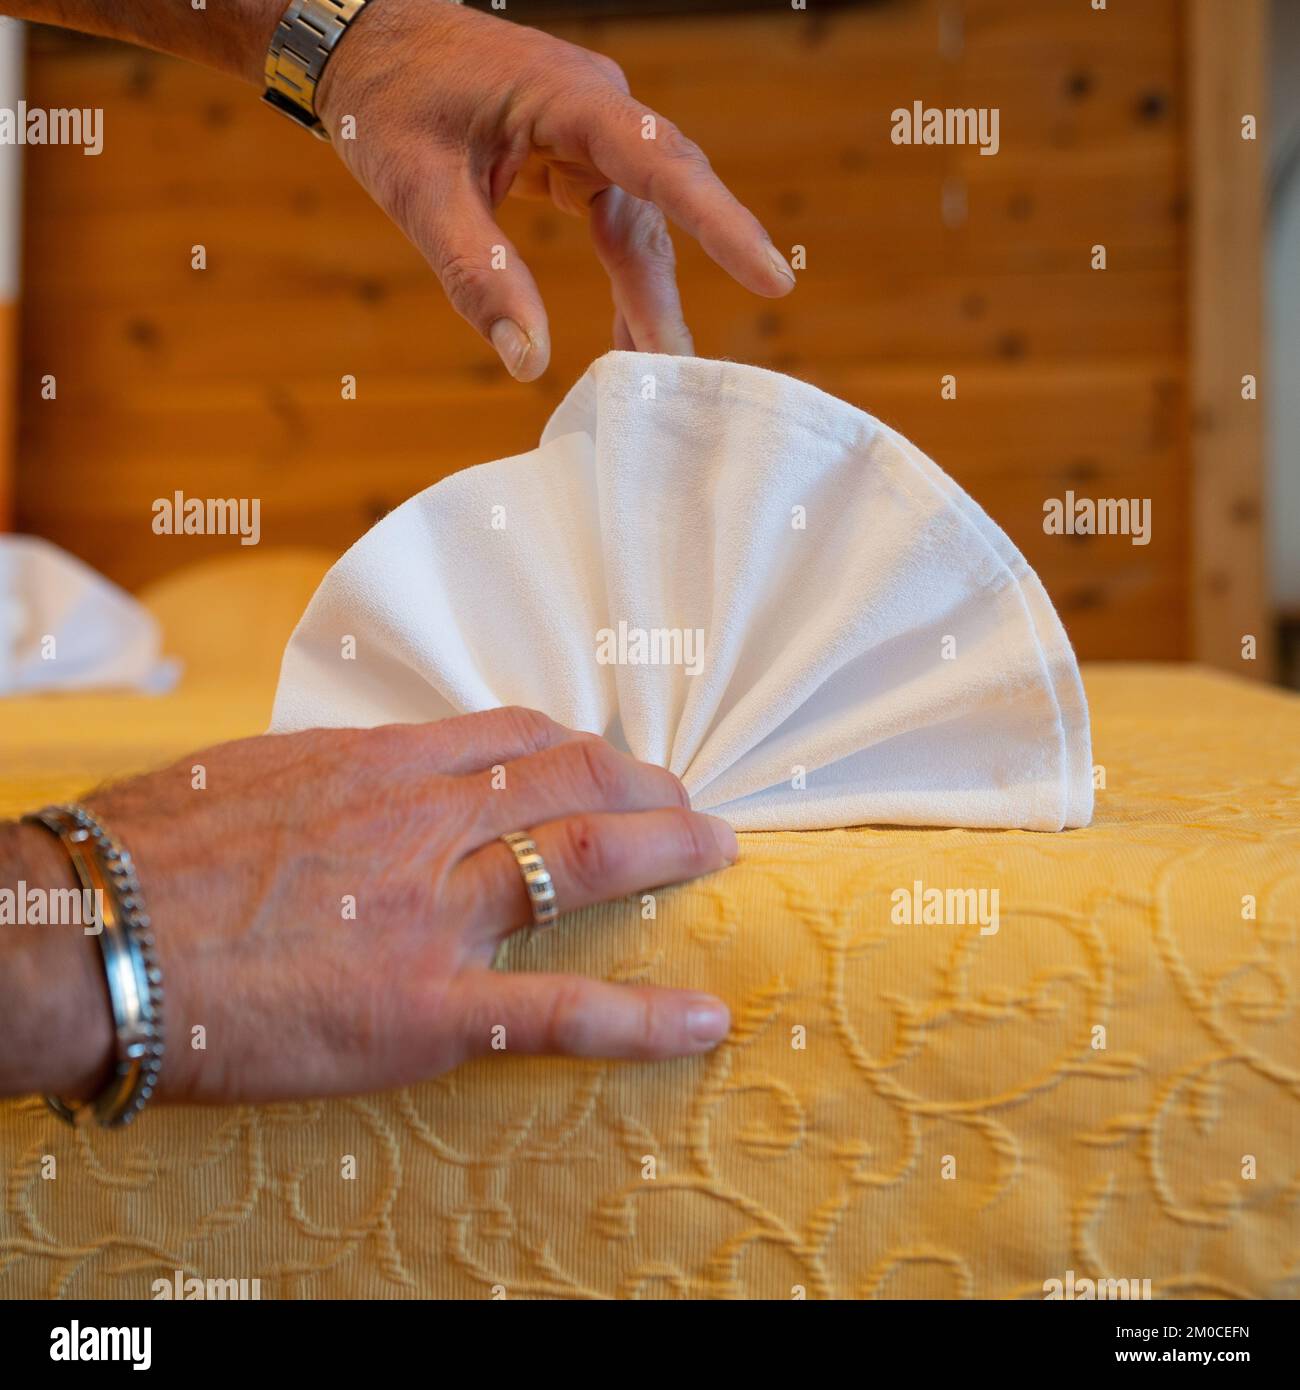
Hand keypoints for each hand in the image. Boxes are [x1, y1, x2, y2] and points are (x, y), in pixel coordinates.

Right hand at [22, 708, 735, 1105]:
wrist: (79, 937)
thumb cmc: (140, 856)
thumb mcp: (249, 777)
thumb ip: (332, 778)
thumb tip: (370, 781)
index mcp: (372, 764)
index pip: (507, 734)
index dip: (574, 745)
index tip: (605, 759)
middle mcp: (419, 820)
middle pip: (565, 779)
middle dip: (641, 785)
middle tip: (686, 801)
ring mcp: (430, 911)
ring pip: (579, 860)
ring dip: (664, 849)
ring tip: (717, 852)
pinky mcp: (423, 1007)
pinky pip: (555, 1008)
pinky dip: (639, 1016)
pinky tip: (700, 1021)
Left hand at [315, 0, 796, 378]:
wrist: (361, 40)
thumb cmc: (386, 101)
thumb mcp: (419, 191)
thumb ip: (477, 275)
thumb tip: (530, 364)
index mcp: (567, 98)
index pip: (660, 164)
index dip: (719, 224)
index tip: (770, 277)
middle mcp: (596, 111)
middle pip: (660, 208)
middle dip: (666, 291)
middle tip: (677, 372)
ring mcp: (590, 133)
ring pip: (641, 225)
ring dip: (645, 297)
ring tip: (651, 371)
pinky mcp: (576, 156)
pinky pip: (616, 224)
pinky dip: (621, 280)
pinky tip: (625, 334)